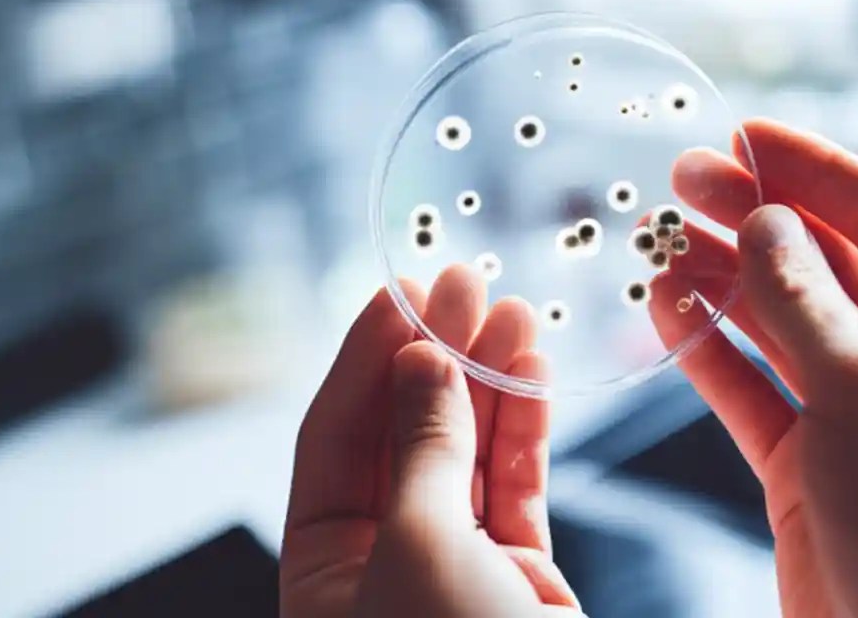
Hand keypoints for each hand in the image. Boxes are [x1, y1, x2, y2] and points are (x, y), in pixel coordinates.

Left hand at [281, 266, 582, 617]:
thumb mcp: (420, 546)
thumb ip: (424, 448)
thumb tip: (422, 360)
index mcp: (323, 572)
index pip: (333, 440)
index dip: (366, 359)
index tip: (402, 292)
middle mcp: (382, 563)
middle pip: (404, 436)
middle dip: (438, 355)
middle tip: (465, 282)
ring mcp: (454, 568)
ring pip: (467, 454)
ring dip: (490, 379)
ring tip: (513, 309)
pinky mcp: (517, 574)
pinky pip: (515, 486)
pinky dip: (526, 427)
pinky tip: (533, 367)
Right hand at [650, 120, 857, 616]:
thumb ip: (804, 300)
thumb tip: (757, 219)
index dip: (817, 169)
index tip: (748, 135)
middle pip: (827, 262)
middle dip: (756, 218)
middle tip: (685, 179)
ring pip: (780, 320)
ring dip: (722, 279)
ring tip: (662, 239)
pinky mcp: (808, 457)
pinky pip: (751, 382)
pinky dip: (708, 346)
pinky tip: (668, 308)